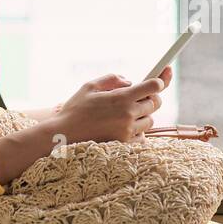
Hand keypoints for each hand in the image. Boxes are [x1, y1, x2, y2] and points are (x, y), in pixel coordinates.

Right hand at [53, 68, 169, 143]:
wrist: (63, 135)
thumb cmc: (75, 109)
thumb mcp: (89, 86)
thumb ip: (112, 79)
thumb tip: (129, 81)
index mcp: (121, 98)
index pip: (153, 86)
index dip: (159, 81)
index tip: (157, 81)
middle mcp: (128, 114)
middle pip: (155, 103)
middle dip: (149, 98)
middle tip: (137, 98)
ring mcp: (128, 131)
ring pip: (150, 121)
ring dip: (143, 116)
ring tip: (126, 114)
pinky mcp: (125, 144)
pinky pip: (142, 136)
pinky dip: (138, 131)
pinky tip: (124, 127)